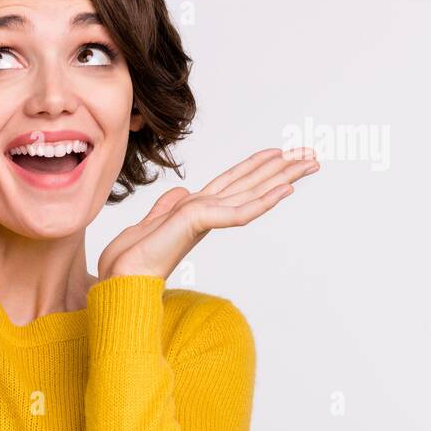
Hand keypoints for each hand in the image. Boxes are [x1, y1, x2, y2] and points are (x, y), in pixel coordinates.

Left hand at [97, 146, 319, 280]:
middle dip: (282, 169)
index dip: (257, 166)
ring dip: (282, 177)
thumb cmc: (130, 260)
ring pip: (252, 194)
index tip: (281, 152)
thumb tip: (182, 191)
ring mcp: (204, 219)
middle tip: (312, 156)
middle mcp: (206, 213)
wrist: (118, 278)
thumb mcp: (150, 223)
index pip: (234, 182)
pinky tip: (284, 190)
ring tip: (309, 163)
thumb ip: (168, 206)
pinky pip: (238, 212)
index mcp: (196, 210)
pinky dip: (262, 201)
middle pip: (251, 184)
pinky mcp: (199, 225)